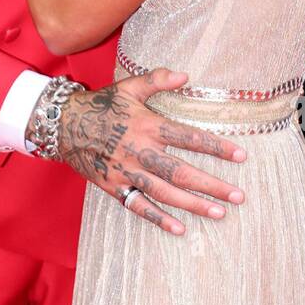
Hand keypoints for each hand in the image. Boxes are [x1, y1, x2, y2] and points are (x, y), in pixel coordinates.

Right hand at [39, 68, 247, 235]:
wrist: (62, 125)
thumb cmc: (101, 105)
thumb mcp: (128, 87)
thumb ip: (157, 79)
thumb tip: (185, 75)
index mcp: (147, 125)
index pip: (189, 138)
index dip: (216, 147)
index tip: (242, 156)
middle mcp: (139, 151)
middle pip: (181, 172)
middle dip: (212, 185)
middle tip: (239, 196)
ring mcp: (126, 172)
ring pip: (164, 192)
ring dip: (193, 204)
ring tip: (219, 213)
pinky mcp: (114, 187)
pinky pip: (138, 206)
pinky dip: (158, 219)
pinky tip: (180, 229)